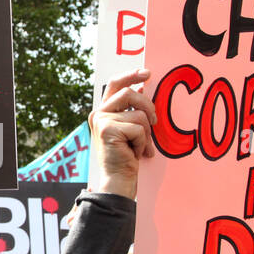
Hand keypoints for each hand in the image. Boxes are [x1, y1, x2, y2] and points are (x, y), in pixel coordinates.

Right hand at [89, 68, 157, 198]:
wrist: (118, 180)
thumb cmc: (127, 157)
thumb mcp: (131, 129)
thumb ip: (133, 110)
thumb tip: (143, 87)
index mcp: (103, 111)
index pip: (115, 84)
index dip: (131, 75)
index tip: (147, 73)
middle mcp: (99, 113)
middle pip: (129, 92)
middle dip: (147, 105)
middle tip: (155, 121)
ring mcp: (101, 120)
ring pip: (138, 113)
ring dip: (146, 132)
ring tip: (141, 146)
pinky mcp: (107, 130)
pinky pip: (138, 128)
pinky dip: (142, 142)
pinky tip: (135, 152)